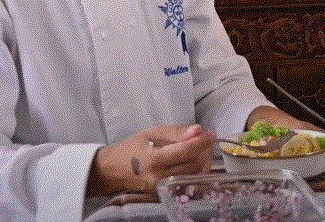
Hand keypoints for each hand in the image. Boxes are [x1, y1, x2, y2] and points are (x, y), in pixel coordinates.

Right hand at [91, 124, 214, 194]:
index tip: (211, 134)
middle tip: (206, 140)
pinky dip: (195, 171)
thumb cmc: (132, 148)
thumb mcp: (151, 133)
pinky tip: (194, 161)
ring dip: (202, 161)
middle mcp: (158, 176)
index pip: (186, 151)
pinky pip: (185, 181)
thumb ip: (175, 132)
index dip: (202, 142)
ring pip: (192, 175)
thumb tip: (197, 130)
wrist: (113, 170)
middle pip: (193, 165)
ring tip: (201, 149)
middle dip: (204, 151)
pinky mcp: (163, 193)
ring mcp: (161, 188)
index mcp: (154, 159)